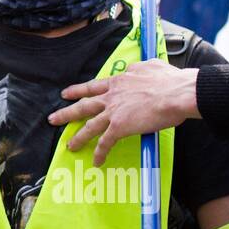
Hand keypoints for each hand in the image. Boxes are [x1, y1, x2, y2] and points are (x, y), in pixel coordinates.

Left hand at [48, 59, 199, 164]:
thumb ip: (139, 69)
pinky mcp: (120, 127)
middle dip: (66, 113)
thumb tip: (136, 68)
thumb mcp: (149, 66)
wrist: (176, 93)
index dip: (78, 90)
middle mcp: (111, 96)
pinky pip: (105, 142)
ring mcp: (114, 112)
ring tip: (69, 146)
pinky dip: (100, 153)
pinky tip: (96, 161)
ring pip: (89, 126)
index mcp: (118, 81)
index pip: (93, 86)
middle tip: (53, 119)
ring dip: (78, 137)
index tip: (66, 93)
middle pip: (83, 105)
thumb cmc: (169, 80)